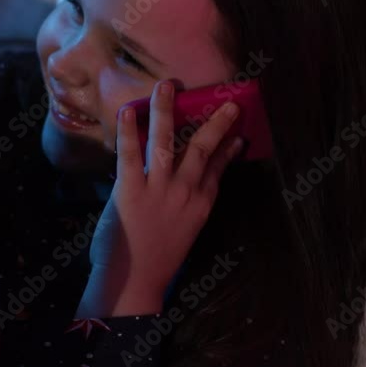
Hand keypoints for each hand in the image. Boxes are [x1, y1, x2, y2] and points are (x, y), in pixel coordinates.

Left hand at [76, 80, 242, 316]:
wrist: (135, 280)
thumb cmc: (157, 257)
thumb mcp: (187, 229)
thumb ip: (193, 201)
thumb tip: (198, 178)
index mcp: (201, 204)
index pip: (218, 167)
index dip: (228, 146)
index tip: (237, 130)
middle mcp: (185, 192)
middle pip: (201, 148)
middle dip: (215, 122)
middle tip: (225, 101)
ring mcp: (159, 189)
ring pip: (167, 142)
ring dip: (166, 110)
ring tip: (167, 86)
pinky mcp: (131, 190)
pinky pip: (130, 153)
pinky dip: (129, 130)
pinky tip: (128, 110)